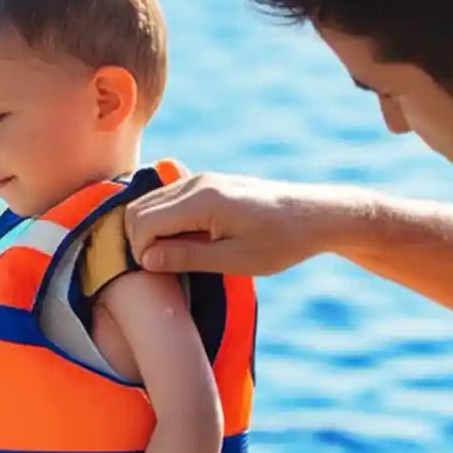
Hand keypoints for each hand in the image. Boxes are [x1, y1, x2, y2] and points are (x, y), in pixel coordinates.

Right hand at [124, 172, 362, 276]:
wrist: (314, 215)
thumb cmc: (280, 242)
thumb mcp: (235, 260)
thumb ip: (187, 257)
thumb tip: (146, 259)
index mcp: (202, 201)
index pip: (144, 222)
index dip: (141, 251)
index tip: (159, 273)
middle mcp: (196, 184)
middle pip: (138, 209)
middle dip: (139, 241)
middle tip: (162, 267)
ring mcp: (200, 179)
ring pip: (149, 202)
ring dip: (150, 231)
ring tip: (173, 256)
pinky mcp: (206, 182)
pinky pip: (166, 199)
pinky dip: (162, 220)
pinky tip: (183, 240)